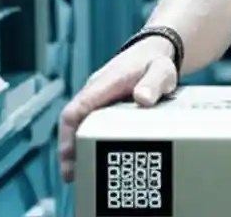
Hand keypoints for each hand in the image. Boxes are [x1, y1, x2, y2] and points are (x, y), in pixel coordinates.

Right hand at [58, 38, 177, 182]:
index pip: (79, 106)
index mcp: (105, 82)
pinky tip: (91, 162)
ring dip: (75, 149)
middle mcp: (95, 92)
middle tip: (70, 175)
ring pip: (78, 125)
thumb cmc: (156, 63)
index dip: (70, 131)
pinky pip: (89, 126)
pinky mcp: (103, 108)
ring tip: (76, 176)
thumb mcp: (161, 70)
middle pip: (73, 121)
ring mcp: (97, 100)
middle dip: (69, 148)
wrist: (154, 53)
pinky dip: (86, 143)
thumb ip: (154, 82)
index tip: (68, 153)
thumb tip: (143, 98)